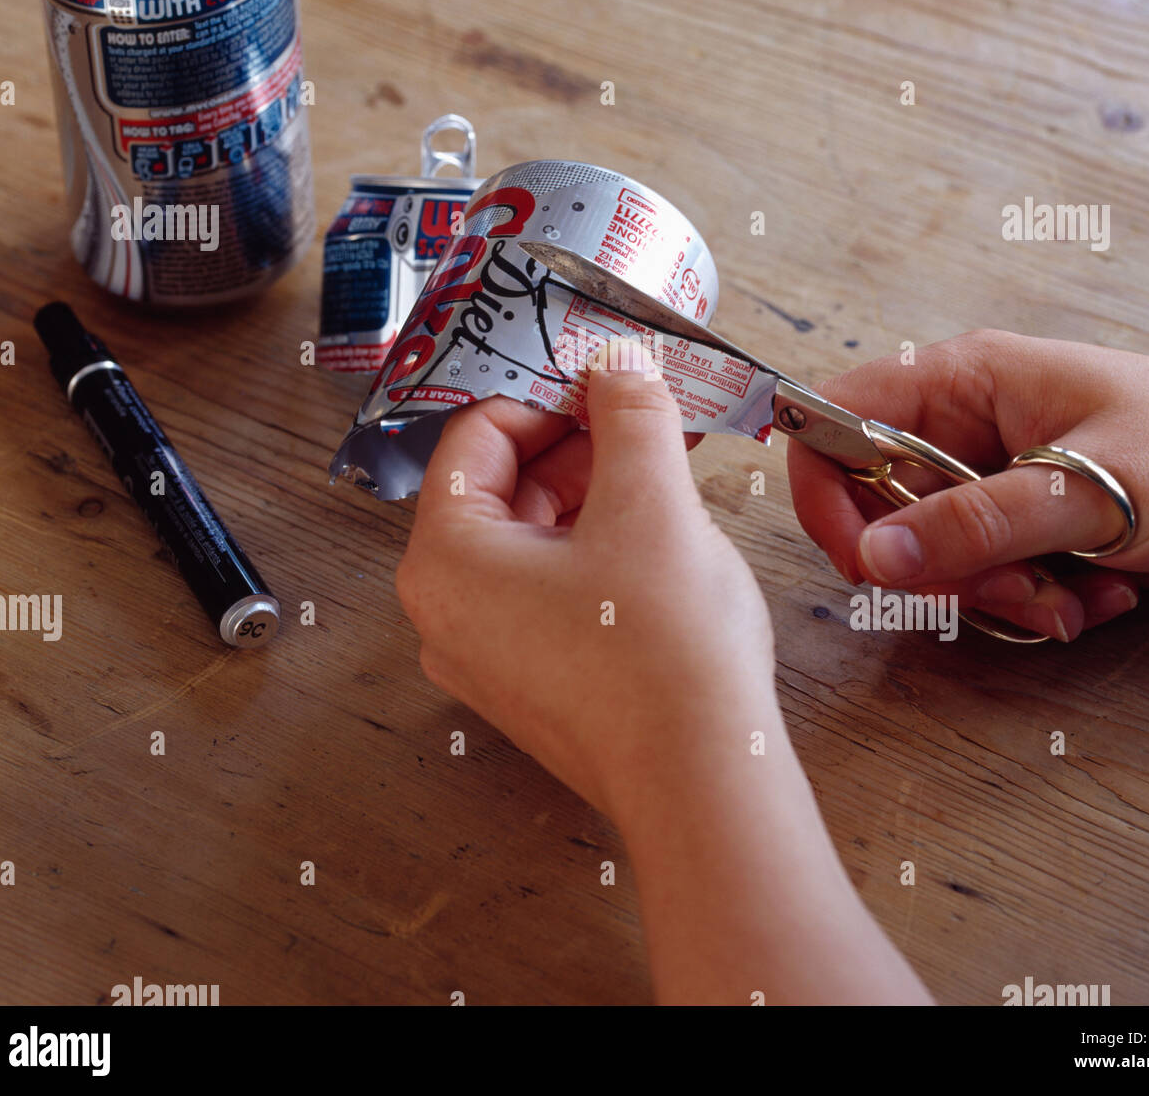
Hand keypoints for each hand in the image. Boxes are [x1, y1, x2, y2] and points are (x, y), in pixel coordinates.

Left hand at [396, 344, 931, 1002]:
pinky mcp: (535, 682)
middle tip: (645, 413)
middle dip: (579, 441)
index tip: (605, 380)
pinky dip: (598, 545)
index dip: (546, 394)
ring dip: (596, 489)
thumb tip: (618, 368)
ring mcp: (489, 654)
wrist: (704, 779)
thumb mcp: (649, 501)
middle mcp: (447, 610)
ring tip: (666, 462)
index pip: (477, 435)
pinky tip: (661, 528)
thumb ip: (629, 414)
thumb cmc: (663, 650)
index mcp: (444, 559)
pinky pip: (551, 587)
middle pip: (502, 486)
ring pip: (532, 537)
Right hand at [788, 330, 1148, 641]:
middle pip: (878, 504)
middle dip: (934, 567)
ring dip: (991, 594)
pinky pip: (984, 577)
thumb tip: (874, 556)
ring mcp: (997, 479)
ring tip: (1068, 593)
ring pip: (932, 555)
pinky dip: (1028, 602)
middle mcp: (968, 426)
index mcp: (966, 380)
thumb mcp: (1092, 488)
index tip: (862, 560)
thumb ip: (976, 524)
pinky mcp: (1029, 525)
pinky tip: (1094, 594)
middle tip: (1003, 589)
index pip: (838, 418)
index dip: (826, 490)